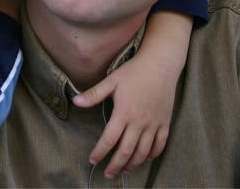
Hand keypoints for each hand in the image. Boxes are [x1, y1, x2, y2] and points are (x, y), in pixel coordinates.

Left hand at [72, 52, 177, 178]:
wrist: (160, 64)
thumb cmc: (134, 71)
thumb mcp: (111, 80)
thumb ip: (94, 94)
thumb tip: (75, 102)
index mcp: (123, 113)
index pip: (109, 139)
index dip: (100, 152)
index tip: (92, 160)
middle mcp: (139, 122)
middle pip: (126, 151)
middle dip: (115, 165)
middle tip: (107, 174)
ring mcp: (154, 124)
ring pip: (143, 152)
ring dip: (133, 164)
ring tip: (124, 170)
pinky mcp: (164, 122)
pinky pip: (159, 145)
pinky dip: (152, 155)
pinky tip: (145, 158)